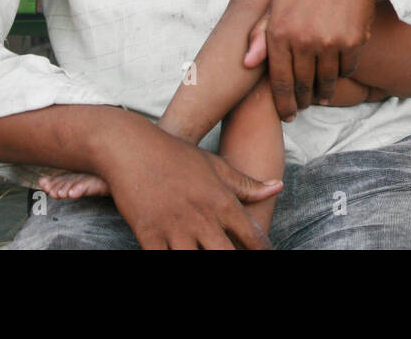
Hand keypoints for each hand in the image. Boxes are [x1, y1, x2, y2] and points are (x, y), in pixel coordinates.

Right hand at [99, 120, 279, 248]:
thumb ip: (246, 184)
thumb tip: (277, 186)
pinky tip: (176, 258)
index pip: (251, 234)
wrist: (133, 148)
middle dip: (234, 259)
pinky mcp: (148, 234)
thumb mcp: (216, 166)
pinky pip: (160, 258)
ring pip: (193, 260)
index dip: (261, 248)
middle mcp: (202, 217)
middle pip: (227, 253)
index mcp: (221, 201)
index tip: (266, 254)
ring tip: (208, 262)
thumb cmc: (176, 155)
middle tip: (241, 261)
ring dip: (200, 262)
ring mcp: (175, 228)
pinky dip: (169, 260)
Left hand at [248, 0, 377, 120]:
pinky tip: (337, 75)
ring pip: (326, 81)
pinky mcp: (352, 41)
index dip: (283, 102)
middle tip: (301, 108)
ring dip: (323, 93)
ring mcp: (329, 42)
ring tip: (320, 97)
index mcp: (280, 32)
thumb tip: (247, 63)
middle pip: (302, 85)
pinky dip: (342, 74)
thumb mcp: (277, 4)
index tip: (286, 114)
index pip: (279, 80)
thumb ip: (260, 34)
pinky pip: (347, 69)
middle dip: (301, 101)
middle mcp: (303, 40)